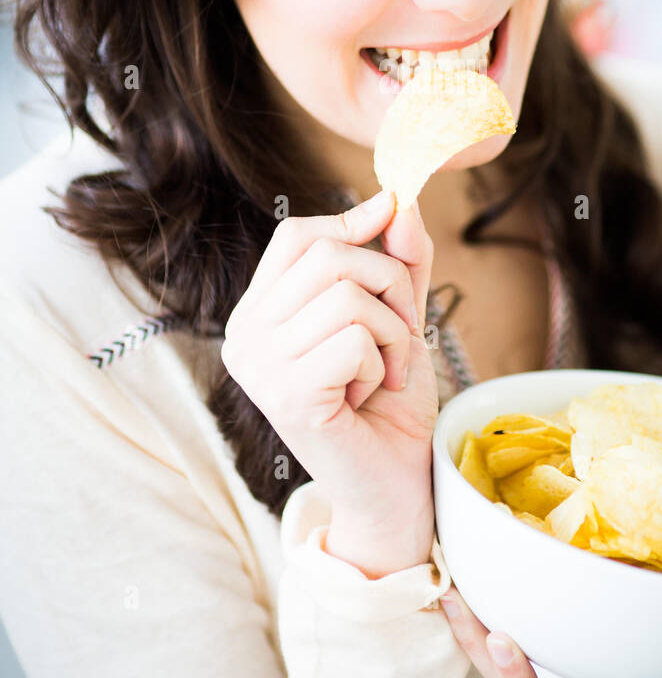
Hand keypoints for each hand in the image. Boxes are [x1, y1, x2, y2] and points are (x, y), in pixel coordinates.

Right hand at [220, 189, 439, 531]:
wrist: (395, 480)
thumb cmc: (388, 399)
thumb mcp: (398, 314)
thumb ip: (398, 258)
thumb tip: (399, 196)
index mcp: (258, 312)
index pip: (296, 236)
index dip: (350, 224)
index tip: (392, 221)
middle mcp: (244, 336)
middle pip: (330, 256)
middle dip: (390, 285)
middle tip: (402, 335)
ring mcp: (258, 367)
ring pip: (348, 296)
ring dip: (392, 333)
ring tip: (384, 371)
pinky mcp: (285, 395)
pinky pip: (354, 340)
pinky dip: (382, 364)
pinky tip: (368, 396)